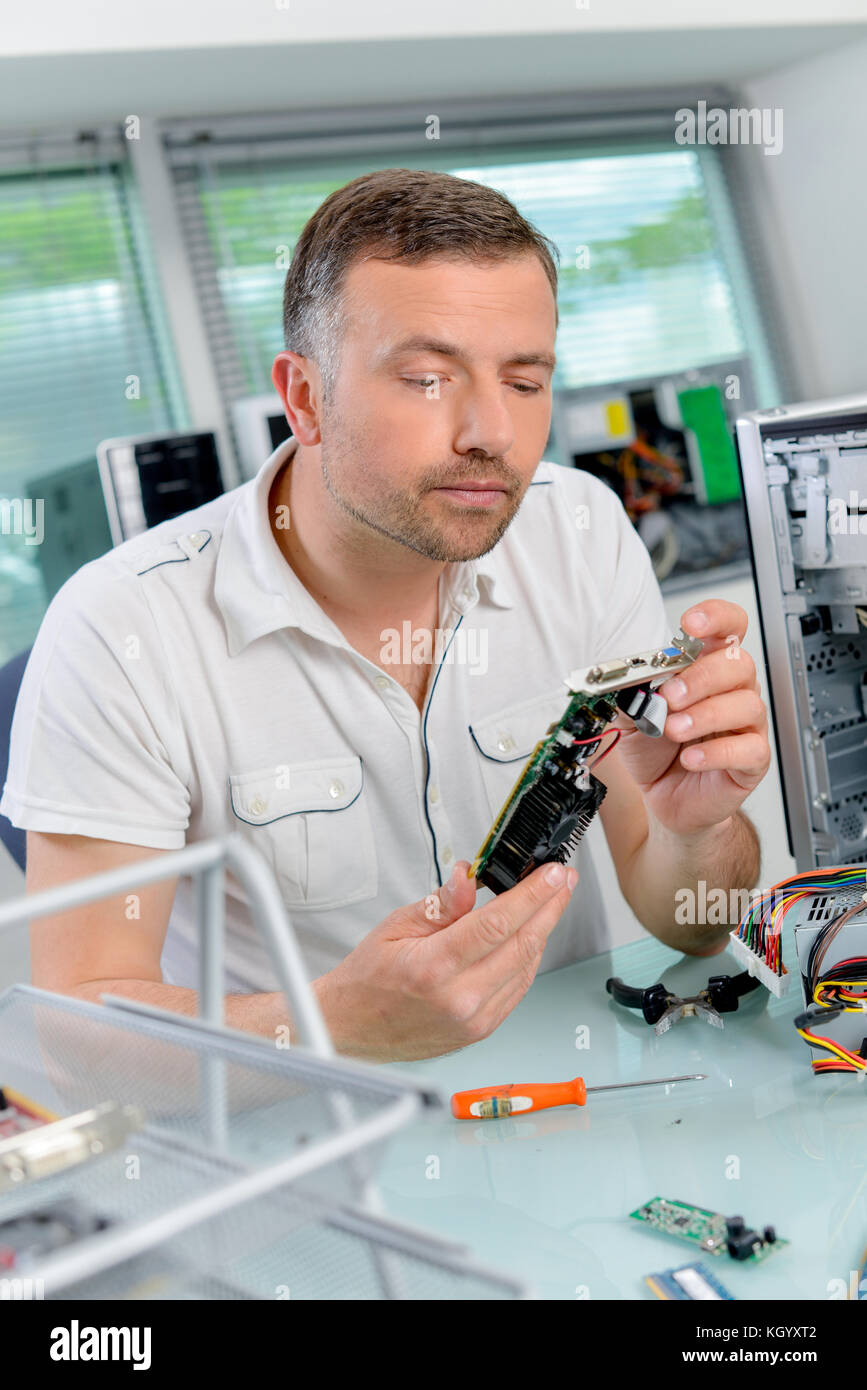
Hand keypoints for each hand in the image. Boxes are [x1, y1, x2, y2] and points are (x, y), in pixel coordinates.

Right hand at [312, 859, 577, 1060]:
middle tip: (563, 881)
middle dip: (550, 907)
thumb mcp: (395, 927)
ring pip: (527, 967)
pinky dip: (528, 959)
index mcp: (435, 968)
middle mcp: (460, 998)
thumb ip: (440, 905)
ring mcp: (474, 1019)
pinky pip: (517, 988)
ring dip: (544, 931)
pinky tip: (531, 937)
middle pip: (523, 944)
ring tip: (551, 902)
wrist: (350, 1029)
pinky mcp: (481, 1030)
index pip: (498, 923)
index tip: (552, 874)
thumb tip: (468, 879)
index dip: (533, 895)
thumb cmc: (367, 981)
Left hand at [611, 600, 770, 836]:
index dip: (716, 618)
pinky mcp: (752, 759)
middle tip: (669, 697)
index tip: (690, 624)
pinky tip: (691, 758)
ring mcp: (745, 725)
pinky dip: (716, 751)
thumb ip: (630, 694)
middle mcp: (732, 691)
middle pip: (738, 663)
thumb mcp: (630, 716)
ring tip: (673, 731)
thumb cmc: (655, 752)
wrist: (663, 798)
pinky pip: (749, 748)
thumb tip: (626, 679)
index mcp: (707, 669)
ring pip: (746, 704)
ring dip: (705, 715)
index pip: (728, 628)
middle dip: (701, 677)